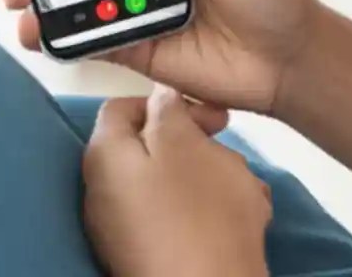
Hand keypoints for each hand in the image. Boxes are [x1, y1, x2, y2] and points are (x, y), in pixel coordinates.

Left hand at [84, 87, 270, 276]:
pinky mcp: (150, 255)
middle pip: (152, 147)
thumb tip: (159, 97)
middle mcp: (104, 193)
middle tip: (233, 156)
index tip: (212, 116)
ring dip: (213, 179)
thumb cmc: (199, 214)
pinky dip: (210, 211)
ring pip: (173, 183)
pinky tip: (242, 219)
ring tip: (247, 192)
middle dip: (199, 146)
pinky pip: (179, 218)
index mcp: (105, 157)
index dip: (170, 102)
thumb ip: (168, 111)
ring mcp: (124, 229)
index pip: (122, 107)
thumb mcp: (186, 145)